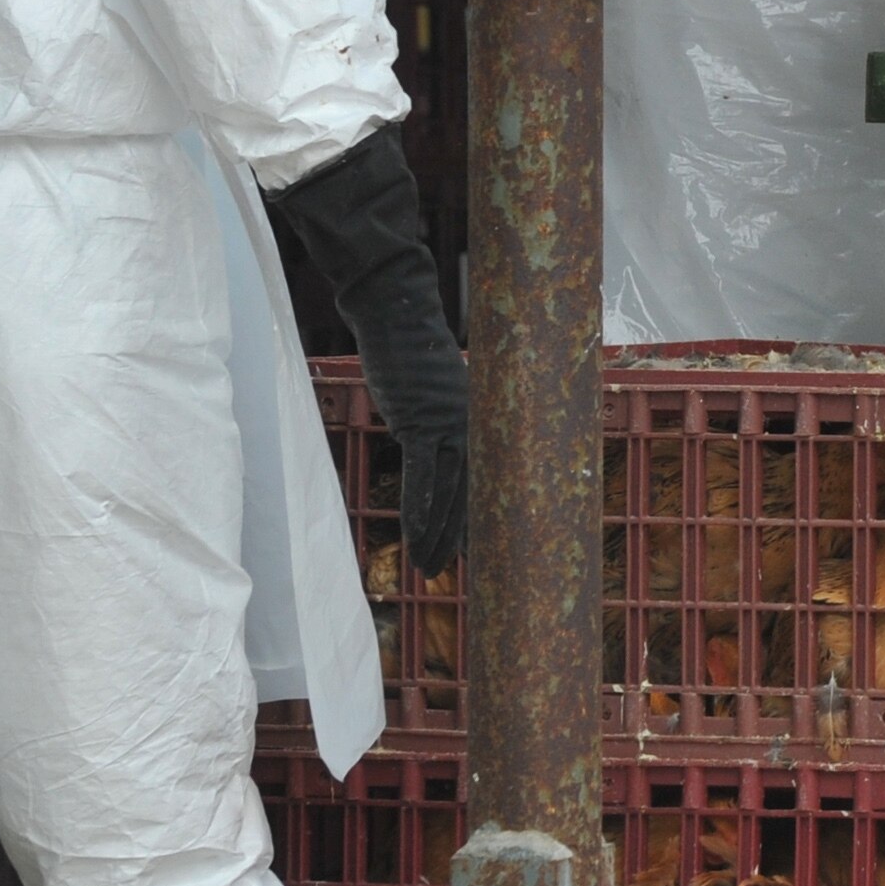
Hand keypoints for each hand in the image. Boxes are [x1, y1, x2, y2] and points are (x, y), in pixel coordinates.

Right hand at [267, 126, 469, 575]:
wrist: (395, 310)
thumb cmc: (408, 344)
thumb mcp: (433, 384)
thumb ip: (439, 412)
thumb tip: (434, 434)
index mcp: (482, 416)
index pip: (489, 475)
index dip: (482, 513)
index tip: (485, 547)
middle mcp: (477, 422)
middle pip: (476, 492)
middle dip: (466, 537)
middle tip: (463, 574)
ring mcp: (453, 424)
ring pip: (453, 495)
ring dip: (442, 537)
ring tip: (433, 572)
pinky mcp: (426, 422)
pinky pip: (425, 480)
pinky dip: (420, 514)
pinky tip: (418, 542)